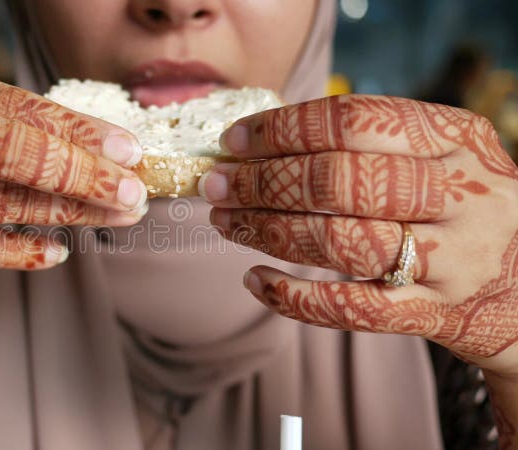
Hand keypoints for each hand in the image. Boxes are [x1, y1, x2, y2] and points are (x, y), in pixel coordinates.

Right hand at [0, 51, 147, 298]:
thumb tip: (78, 143)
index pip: (5, 104)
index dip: (73, 128)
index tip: (126, 146)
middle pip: (3, 149)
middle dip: (79, 171)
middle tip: (134, 189)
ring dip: (63, 211)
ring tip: (115, 215)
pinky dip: (14, 250)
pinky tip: (55, 252)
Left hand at [199, 95, 517, 375]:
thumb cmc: (463, 208)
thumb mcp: (443, 155)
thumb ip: (374, 143)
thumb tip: (263, 143)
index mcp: (457, 139)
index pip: (354, 122)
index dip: (284, 129)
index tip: (236, 140)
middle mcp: (460, 194)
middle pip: (339, 181)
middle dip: (262, 181)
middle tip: (216, 185)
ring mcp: (451, 259)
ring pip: (339, 241)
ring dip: (266, 230)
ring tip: (223, 222)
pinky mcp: (435, 314)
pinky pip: (351, 309)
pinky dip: (293, 297)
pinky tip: (255, 280)